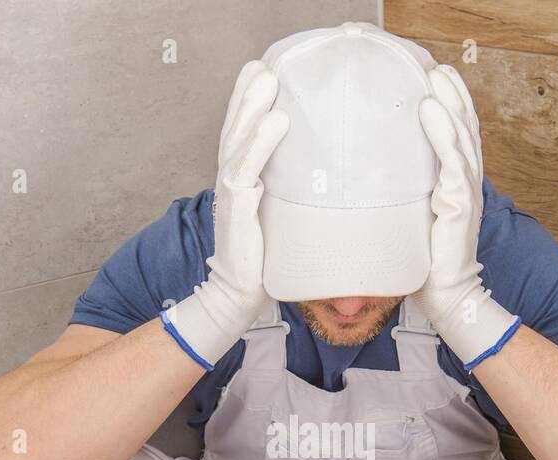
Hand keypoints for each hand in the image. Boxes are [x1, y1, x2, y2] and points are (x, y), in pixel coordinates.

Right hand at [164, 61, 289, 367]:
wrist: (239, 296)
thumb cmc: (264, 261)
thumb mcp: (280, 218)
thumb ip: (291, 193)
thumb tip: (326, 176)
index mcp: (241, 180)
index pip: (241, 132)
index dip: (248, 101)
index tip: (263, 71)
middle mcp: (232, 181)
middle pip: (235, 127)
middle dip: (247, 94)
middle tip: (264, 65)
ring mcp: (231, 194)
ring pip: (237, 141)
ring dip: (251, 109)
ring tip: (269, 81)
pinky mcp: (237, 211)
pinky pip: (245, 169)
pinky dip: (260, 144)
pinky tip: (275, 123)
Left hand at [414, 65, 519, 369]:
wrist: (445, 300)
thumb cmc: (424, 267)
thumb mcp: (412, 223)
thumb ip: (405, 199)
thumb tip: (373, 180)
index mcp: (456, 188)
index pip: (459, 139)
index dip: (452, 107)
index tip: (436, 79)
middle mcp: (466, 186)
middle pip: (465, 130)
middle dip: (455, 96)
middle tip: (438, 66)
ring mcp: (466, 194)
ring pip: (462, 138)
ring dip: (449, 104)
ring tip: (435, 77)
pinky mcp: (459, 206)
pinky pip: (453, 162)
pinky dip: (442, 133)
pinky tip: (430, 111)